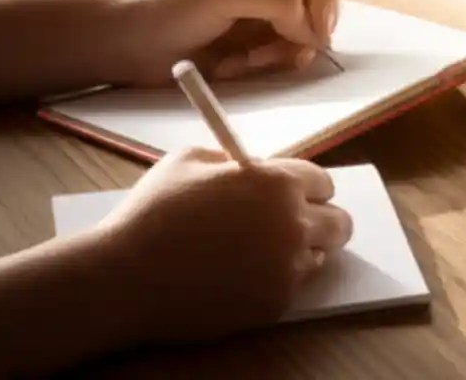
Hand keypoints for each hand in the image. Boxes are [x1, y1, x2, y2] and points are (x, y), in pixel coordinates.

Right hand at [95, 147, 352, 343]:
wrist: (126, 276)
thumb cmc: (153, 212)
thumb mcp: (189, 160)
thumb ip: (233, 161)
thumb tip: (253, 168)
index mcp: (277, 183)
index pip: (324, 182)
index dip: (307, 187)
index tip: (295, 194)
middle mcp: (293, 225)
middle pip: (339, 222)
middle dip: (322, 219)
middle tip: (294, 224)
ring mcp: (287, 268)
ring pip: (319, 255)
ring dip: (301, 250)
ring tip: (260, 250)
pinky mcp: (276, 303)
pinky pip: (293, 286)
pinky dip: (276, 279)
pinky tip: (242, 274)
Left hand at [106, 0, 342, 84]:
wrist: (127, 45)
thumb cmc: (166, 7)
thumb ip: (278, 1)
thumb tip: (314, 29)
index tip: (315, 28)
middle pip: (322, 8)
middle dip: (302, 34)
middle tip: (275, 50)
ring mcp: (266, 18)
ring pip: (306, 40)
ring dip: (278, 55)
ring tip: (241, 59)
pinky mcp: (256, 48)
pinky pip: (285, 61)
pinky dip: (265, 68)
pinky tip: (233, 65)